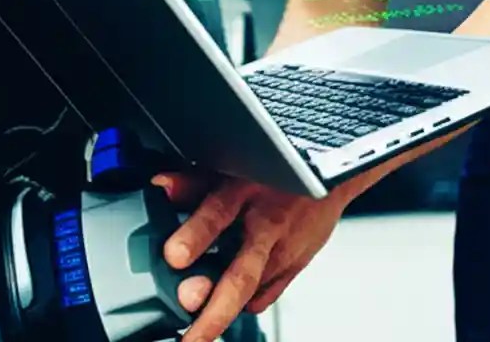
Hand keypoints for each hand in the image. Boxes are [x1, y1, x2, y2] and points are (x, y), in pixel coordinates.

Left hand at [151, 172, 352, 341]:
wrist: (329, 175)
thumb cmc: (276, 169)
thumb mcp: (233, 165)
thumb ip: (194, 180)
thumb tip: (160, 186)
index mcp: (246, 190)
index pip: (218, 213)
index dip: (195, 234)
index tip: (173, 257)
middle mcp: (267, 224)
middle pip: (241, 275)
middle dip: (213, 310)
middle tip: (191, 336)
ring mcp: (285, 250)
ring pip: (252, 292)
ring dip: (223, 314)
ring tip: (198, 336)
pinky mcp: (295, 266)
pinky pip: (265, 295)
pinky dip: (243, 304)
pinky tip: (225, 306)